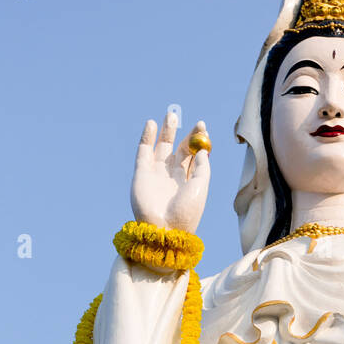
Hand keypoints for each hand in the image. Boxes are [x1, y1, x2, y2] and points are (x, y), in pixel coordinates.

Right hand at [130, 111, 210, 232]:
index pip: (193, 154)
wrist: (163, 228)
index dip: (197, 139)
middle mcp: (172, 175)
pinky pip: (144, 151)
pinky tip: (151, 124)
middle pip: (177, 148)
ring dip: (166, 131)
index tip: (201, 125)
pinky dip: (147, 137)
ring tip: (171, 115)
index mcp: (188, 180)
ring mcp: (156, 173)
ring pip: (161, 147)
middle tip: (186, 116)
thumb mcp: (200, 188)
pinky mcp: (142, 173)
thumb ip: (202, 168)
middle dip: (181, 132)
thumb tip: (202, 150)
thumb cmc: (186, 212)